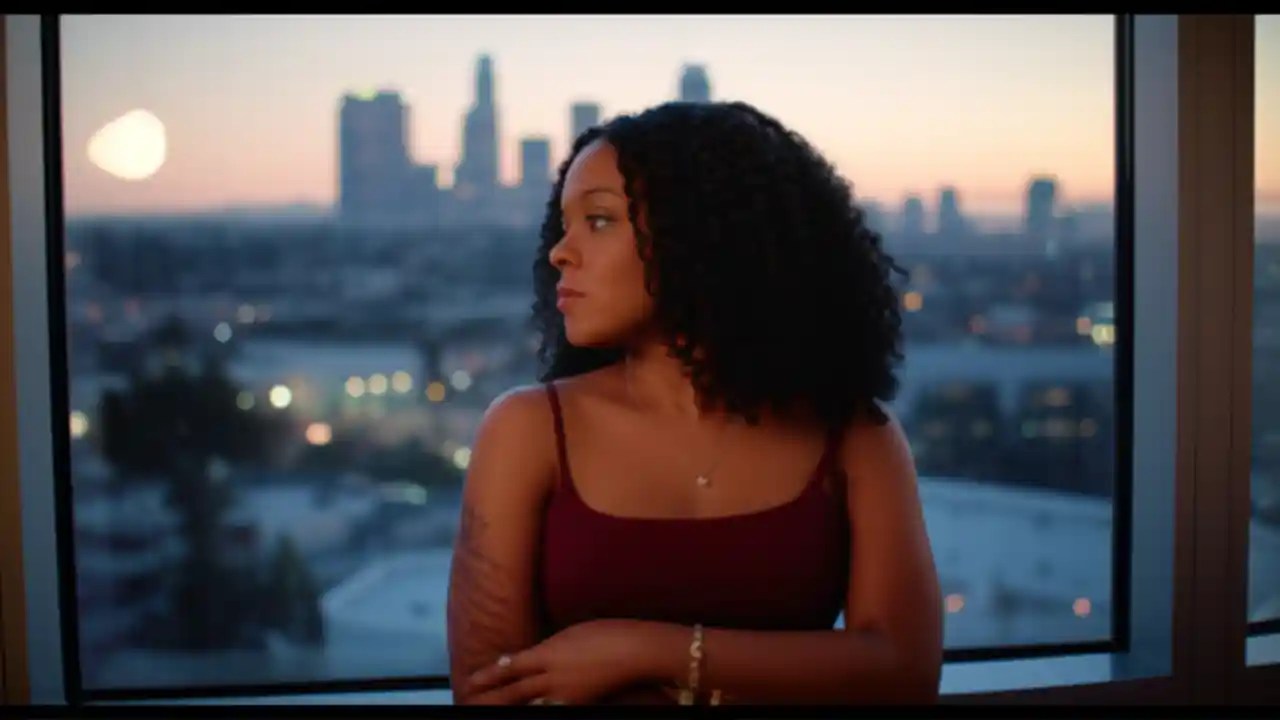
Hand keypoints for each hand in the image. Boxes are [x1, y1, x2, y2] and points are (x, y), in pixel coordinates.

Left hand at [463, 619, 653, 704]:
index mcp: (548, 653)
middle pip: (514, 690)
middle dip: (492, 696)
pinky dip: (537, 708)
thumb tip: (528, 657)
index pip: (510, 667)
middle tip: (472, 700)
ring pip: (529, 703)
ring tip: (494, 709)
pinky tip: (530, 709)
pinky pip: (551, 707)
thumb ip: (547, 648)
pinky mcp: (579, 702)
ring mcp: (566, 692)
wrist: (634, 650)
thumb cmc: (605, 633)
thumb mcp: (570, 634)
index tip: (471, 680)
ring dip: (511, 706)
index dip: (489, 675)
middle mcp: (552, 675)